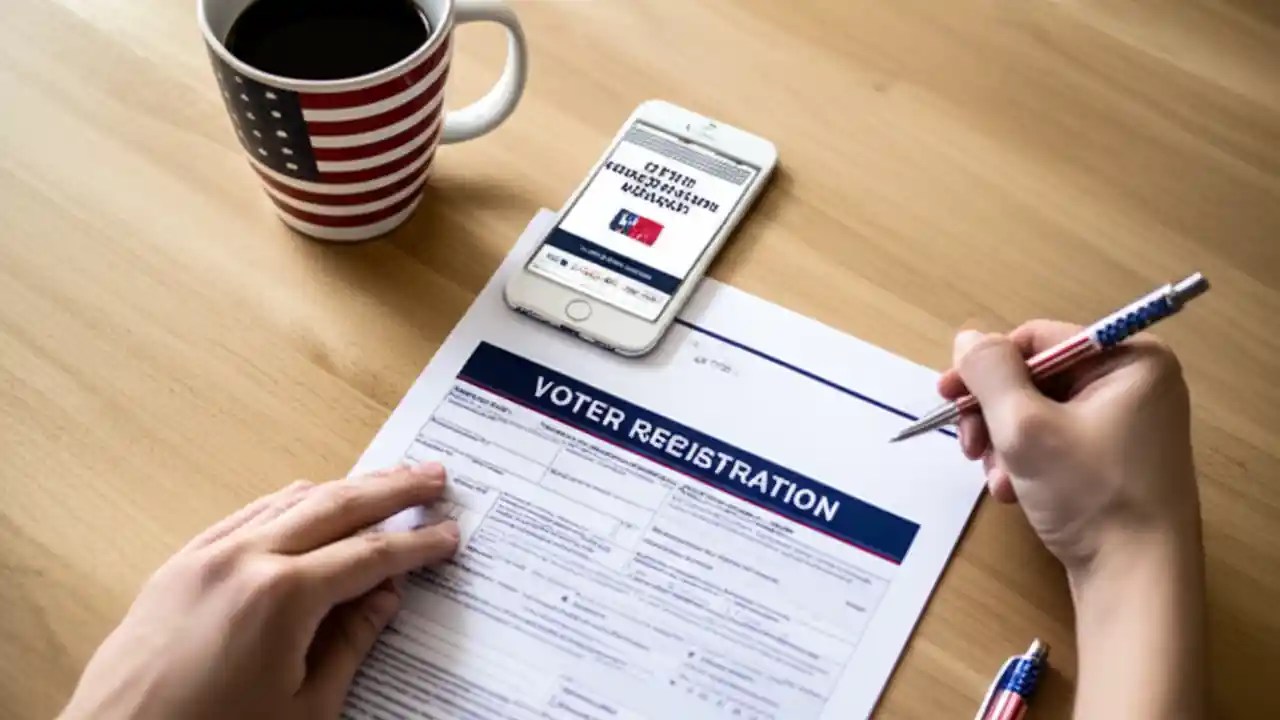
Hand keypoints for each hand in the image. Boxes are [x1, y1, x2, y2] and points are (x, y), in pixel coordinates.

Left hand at [61, 463, 458, 719]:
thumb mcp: (305, 708)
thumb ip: (351, 643)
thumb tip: (386, 596)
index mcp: (283, 596)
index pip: (370, 556)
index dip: (417, 545)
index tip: (450, 532)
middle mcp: (245, 558)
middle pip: (337, 507)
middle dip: (391, 490)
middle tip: (433, 474)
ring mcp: (206, 555)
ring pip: (290, 500)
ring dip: (344, 488)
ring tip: (385, 481)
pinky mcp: (179, 564)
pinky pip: (246, 514)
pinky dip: (289, 502)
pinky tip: (310, 499)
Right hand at [938, 321, 1200, 570]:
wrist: (1136, 581)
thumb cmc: (1091, 495)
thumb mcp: (1026, 426)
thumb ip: (990, 373)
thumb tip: (967, 337)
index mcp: (1131, 360)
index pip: (1038, 339)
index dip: (987, 366)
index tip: (947, 395)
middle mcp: (1135, 383)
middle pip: (1036, 378)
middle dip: (995, 415)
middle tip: (969, 447)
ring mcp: (1128, 424)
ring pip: (1039, 414)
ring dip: (1005, 444)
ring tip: (997, 480)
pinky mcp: (1115, 460)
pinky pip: (1056, 442)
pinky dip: (1027, 463)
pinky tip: (1015, 492)